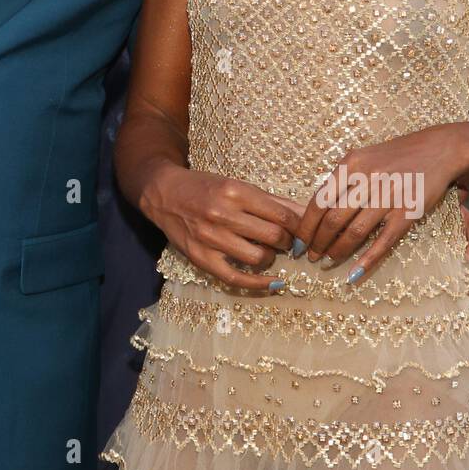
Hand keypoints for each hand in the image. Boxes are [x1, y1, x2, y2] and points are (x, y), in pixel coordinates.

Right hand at [140, 161, 303, 289]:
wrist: (164, 193)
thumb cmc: (204, 187)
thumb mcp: (237, 185)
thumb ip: (271, 201)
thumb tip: (304, 214)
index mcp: (235, 191)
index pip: (282, 214)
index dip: (299, 226)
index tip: (304, 230)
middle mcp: (223, 214)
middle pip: (273, 236)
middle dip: (286, 241)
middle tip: (285, 241)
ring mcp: (211, 238)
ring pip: (258, 257)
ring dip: (271, 258)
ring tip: (267, 251)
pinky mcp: (201, 258)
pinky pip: (236, 278)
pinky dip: (259, 284)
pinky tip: (273, 283)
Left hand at [292, 125, 467, 282]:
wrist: (437, 150)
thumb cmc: (394, 156)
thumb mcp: (362, 157)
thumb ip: (341, 180)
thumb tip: (317, 210)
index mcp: (351, 165)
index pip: (319, 201)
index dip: (306, 225)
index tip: (298, 241)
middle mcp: (367, 179)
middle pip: (333, 219)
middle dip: (317, 241)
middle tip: (310, 255)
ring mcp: (389, 196)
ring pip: (355, 232)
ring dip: (337, 251)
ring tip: (327, 260)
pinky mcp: (408, 211)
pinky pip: (384, 240)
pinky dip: (367, 259)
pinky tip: (354, 272)